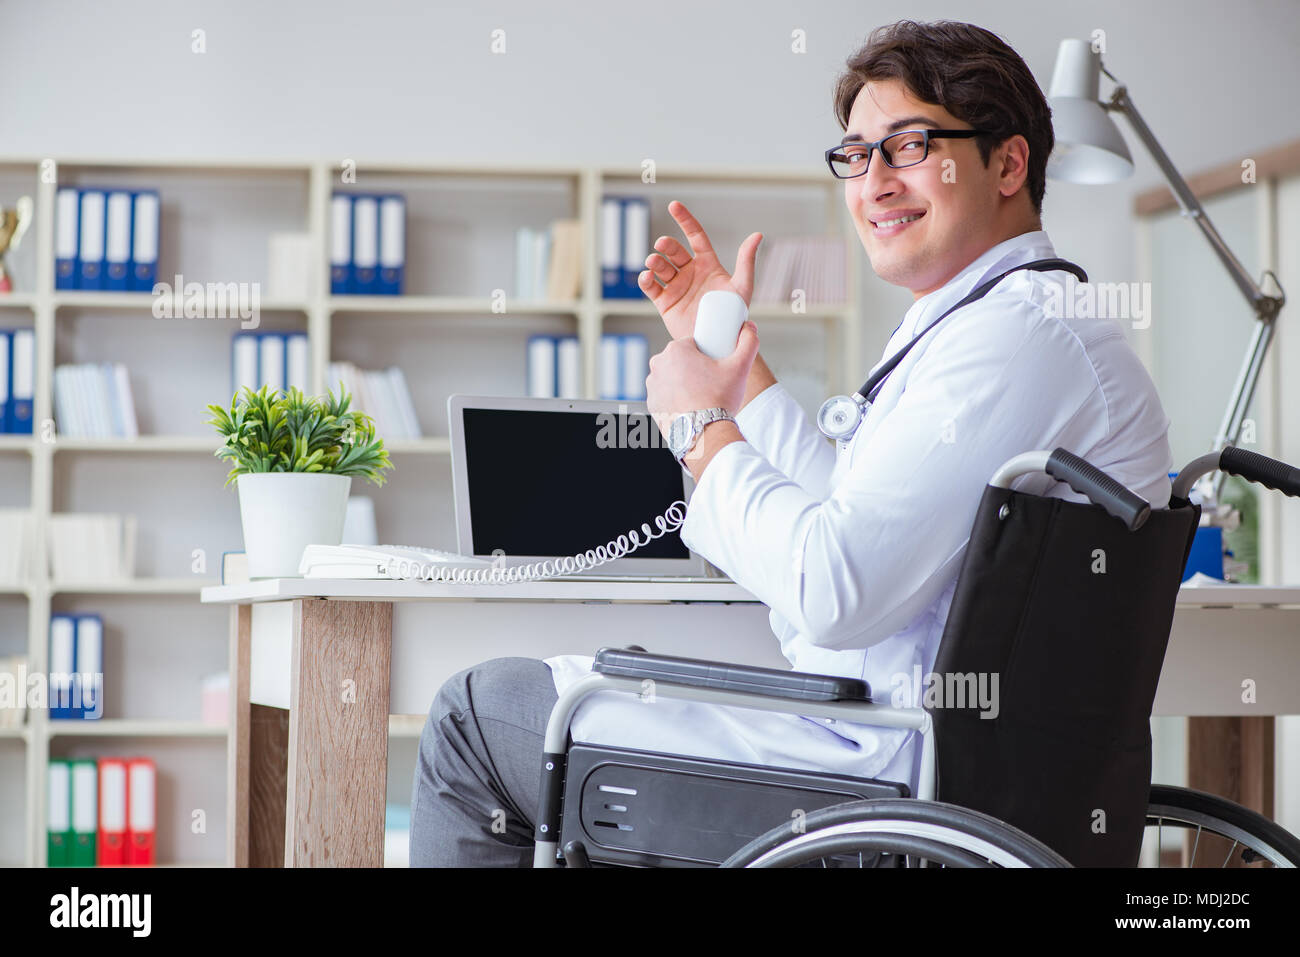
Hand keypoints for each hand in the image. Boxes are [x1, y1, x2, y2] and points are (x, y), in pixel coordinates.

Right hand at [638, 201, 761, 340]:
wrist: (717, 342)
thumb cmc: (733, 316)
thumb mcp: (742, 287)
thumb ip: (746, 261)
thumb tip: (757, 234)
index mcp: (707, 264)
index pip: (695, 235)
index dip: (685, 219)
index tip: (674, 205)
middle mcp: (690, 272)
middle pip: (674, 251)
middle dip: (666, 245)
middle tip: (662, 246)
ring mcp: (676, 287)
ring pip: (660, 266)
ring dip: (654, 261)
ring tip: (653, 264)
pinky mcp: (664, 303)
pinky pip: (651, 287)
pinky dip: (645, 280)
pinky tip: (647, 278)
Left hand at [646, 321, 760, 438]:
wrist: (704, 434)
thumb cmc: (719, 399)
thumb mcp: (740, 368)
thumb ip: (748, 343)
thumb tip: (750, 327)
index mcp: (676, 350)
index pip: (693, 344)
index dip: (706, 355)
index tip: (714, 366)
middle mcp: (658, 365)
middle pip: (681, 360)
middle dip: (694, 368)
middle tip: (710, 383)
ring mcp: (652, 386)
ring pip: (672, 377)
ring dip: (682, 383)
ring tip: (700, 396)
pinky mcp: (651, 404)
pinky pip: (664, 396)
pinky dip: (675, 399)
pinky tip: (689, 406)